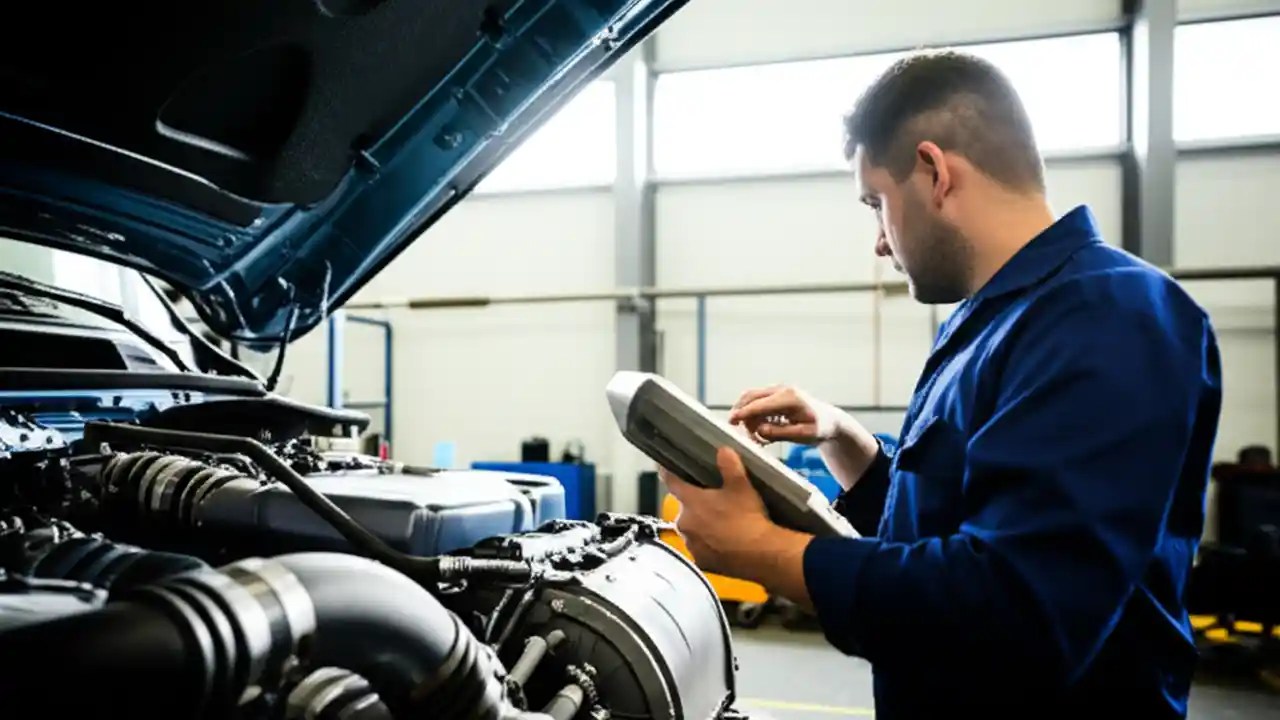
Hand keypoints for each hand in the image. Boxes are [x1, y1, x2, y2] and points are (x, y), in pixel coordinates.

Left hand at [659, 448, 813, 606]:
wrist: (760, 554)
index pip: (671, 481)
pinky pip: (701, 549)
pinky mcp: (701, 562)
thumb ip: (729, 465)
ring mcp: (691, 544)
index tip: (665, 468)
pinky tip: (724, 543)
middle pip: (684, 507)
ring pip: (692, 530)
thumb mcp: (741, 486)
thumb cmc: (748, 518)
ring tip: (723, 524)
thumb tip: (723, 450)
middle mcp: (684, 523)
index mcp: (690, 501)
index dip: (668, 473)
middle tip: (715, 502)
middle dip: (695, 504)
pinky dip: (709, 546)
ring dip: (701, 526)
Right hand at [727, 385, 842, 445]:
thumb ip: (780, 433)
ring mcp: (778, 390)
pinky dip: (754, 414)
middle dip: (741, 412)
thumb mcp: (802, 435)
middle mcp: (782, 390)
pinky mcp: (776, 394)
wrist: (829, 420)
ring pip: (752, 398)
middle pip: (751, 396)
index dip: (743, 413)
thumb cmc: (819, 428)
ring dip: (748, 416)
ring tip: (756, 435)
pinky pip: (758, 401)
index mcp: (789, 398)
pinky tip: (760, 428)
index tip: (731, 422)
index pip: (759, 404)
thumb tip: (759, 430)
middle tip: (737, 430)